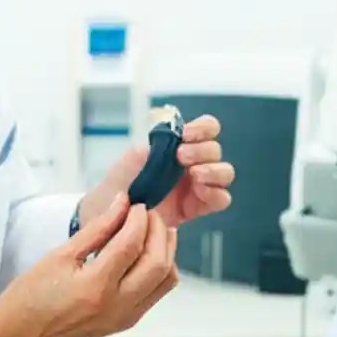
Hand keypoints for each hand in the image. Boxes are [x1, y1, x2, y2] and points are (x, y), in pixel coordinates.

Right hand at [0, 193, 177, 336]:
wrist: (20, 333)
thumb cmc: (32, 295)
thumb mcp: (61, 254)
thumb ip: (97, 228)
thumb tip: (121, 203)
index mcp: (96, 286)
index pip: (131, 245)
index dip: (138, 218)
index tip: (135, 203)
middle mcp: (116, 306)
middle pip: (157, 263)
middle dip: (158, 231)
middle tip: (147, 213)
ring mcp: (124, 317)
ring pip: (166, 280)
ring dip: (166, 251)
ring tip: (152, 231)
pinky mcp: (126, 322)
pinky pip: (157, 293)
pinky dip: (159, 269)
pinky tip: (146, 253)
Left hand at [79, 115, 233, 229]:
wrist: (112, 207)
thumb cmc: (121, 178)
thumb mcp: (136, 154)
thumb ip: (160, 143)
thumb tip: (178, 137)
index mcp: (182, 144)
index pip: (208, 128)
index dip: (203, 128)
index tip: (185, 134)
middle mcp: (194, 162)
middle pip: (216, 150)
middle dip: (201, 150)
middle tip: (180, 156)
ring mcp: (198, 185)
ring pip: (225, 173)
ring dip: (213, 170)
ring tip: (195, 174)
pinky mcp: (198, 207)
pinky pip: (221, 199)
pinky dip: (215, 192)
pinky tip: (199, 191)